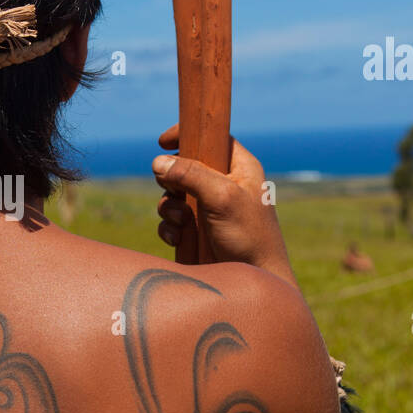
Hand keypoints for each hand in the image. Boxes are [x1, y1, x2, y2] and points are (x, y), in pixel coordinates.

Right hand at [152, 125, 296, 284]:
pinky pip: (172, 220)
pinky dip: (170, 227)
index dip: (188, 134)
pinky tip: (178, 238)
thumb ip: (191, 174)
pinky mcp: (198, 231)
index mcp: (239, 168)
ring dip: (170, 207)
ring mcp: (210, 208)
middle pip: (185, 166)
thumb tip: (158, 161)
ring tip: (183, 222)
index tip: (163, 142)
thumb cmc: (249, 236)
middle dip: (172, 180)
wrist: (254, 279)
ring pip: (174, 195)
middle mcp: (224, 185)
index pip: (212, 137)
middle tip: (175, 191)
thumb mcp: (222, 197)